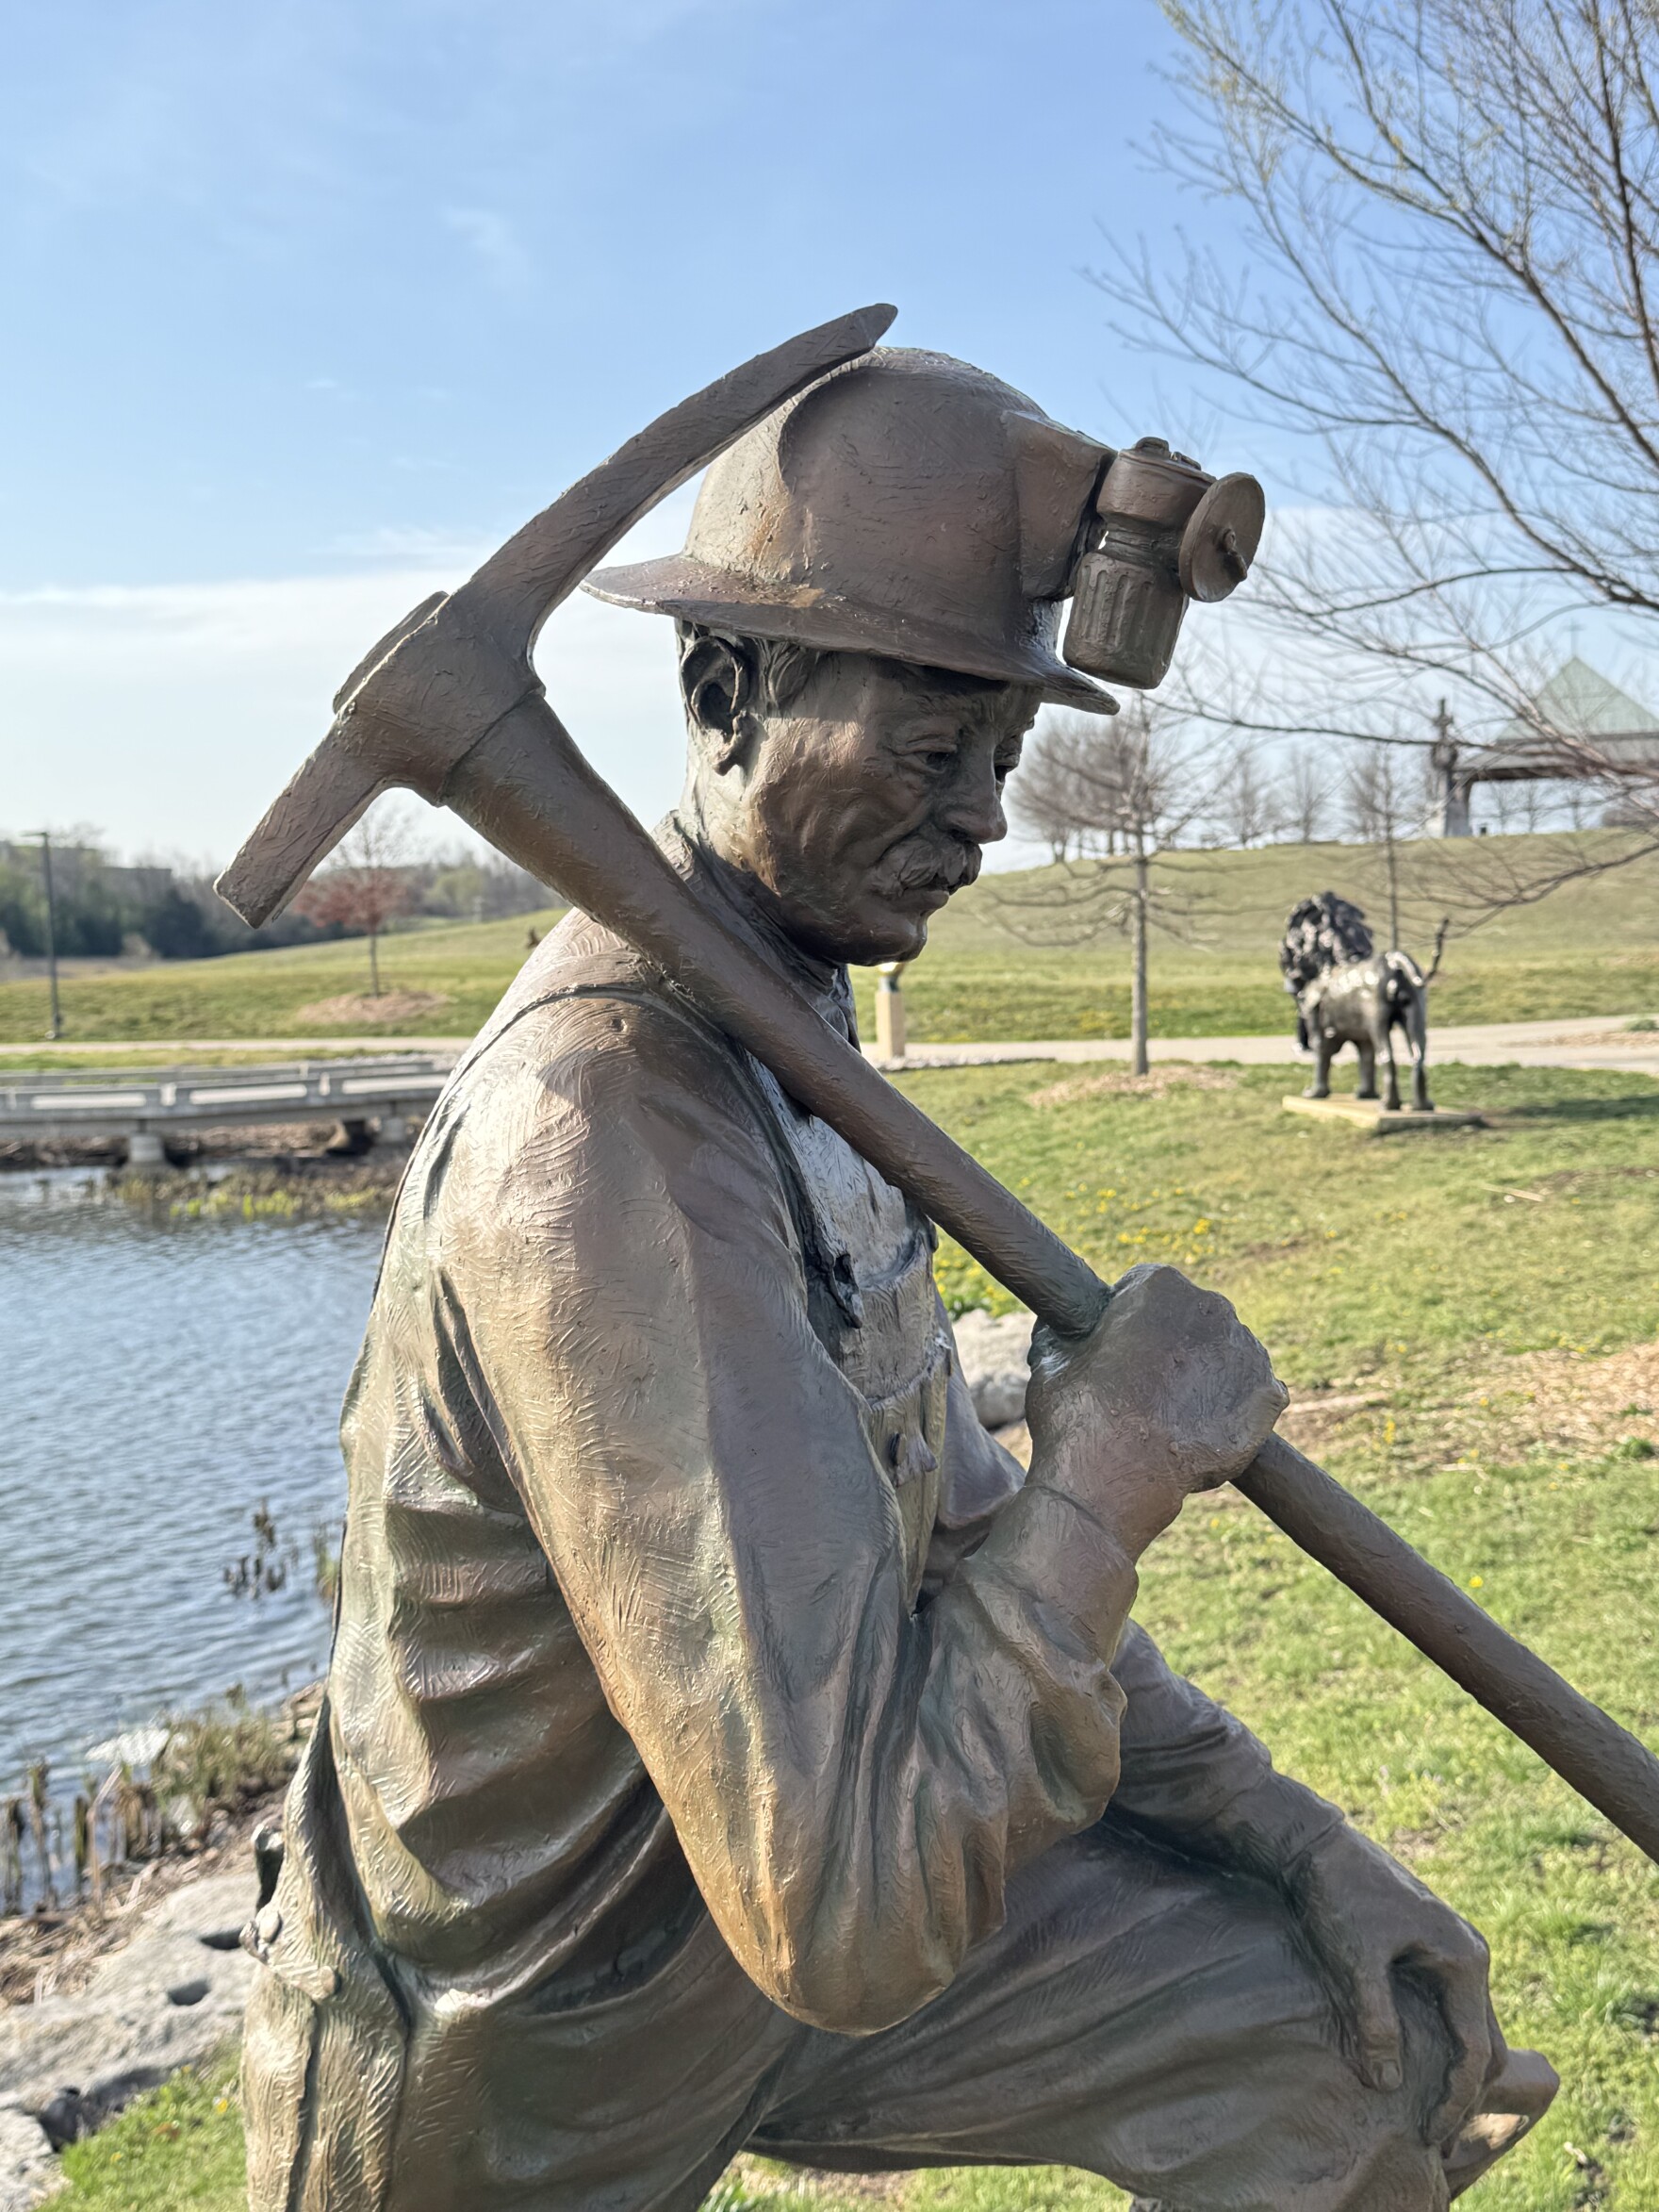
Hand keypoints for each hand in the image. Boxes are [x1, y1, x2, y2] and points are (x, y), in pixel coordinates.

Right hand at [1025, 1262, 1286, 1554]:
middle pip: (1193, 1320)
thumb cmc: (1075, 1413)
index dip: (1128, 1321)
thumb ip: (1065, 1327)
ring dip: (1206, 1376)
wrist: (1111, 1477)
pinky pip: (1256, 1395)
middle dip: (1173, 1346)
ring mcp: (1246, 1352)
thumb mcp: (1051, 1355)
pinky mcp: (1267, 1399)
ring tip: (1173, 1416)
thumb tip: (1065, 1325)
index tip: (1119, 1353)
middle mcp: (1211, 1307)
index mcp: (1160, 1285)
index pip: (1147, 1289)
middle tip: (1145, 1389)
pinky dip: (1235, 1410)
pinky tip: (1204, 1430)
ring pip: (1226, 1356)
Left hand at [1286, 1822, 1502, 2144]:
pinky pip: (1449, 2002)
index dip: (1456, 2099)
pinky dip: (1441, 2036)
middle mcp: (1470, 1953)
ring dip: (1454, 2062)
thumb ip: (1376, 2023)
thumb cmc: (1336, 1896)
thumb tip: (1388, 2084)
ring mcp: (1452, 1945)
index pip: (1476, 2051)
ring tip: (1424, 2102)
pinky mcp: (1429, 1942)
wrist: (1314, 1842)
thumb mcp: (1354, 1962)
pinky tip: (1412, 2056)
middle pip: (1485, 2041)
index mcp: (1464, 1960)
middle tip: (1432, 2128)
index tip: (1431, 2134)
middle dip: (1465, 2088)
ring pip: (1469, 2021)